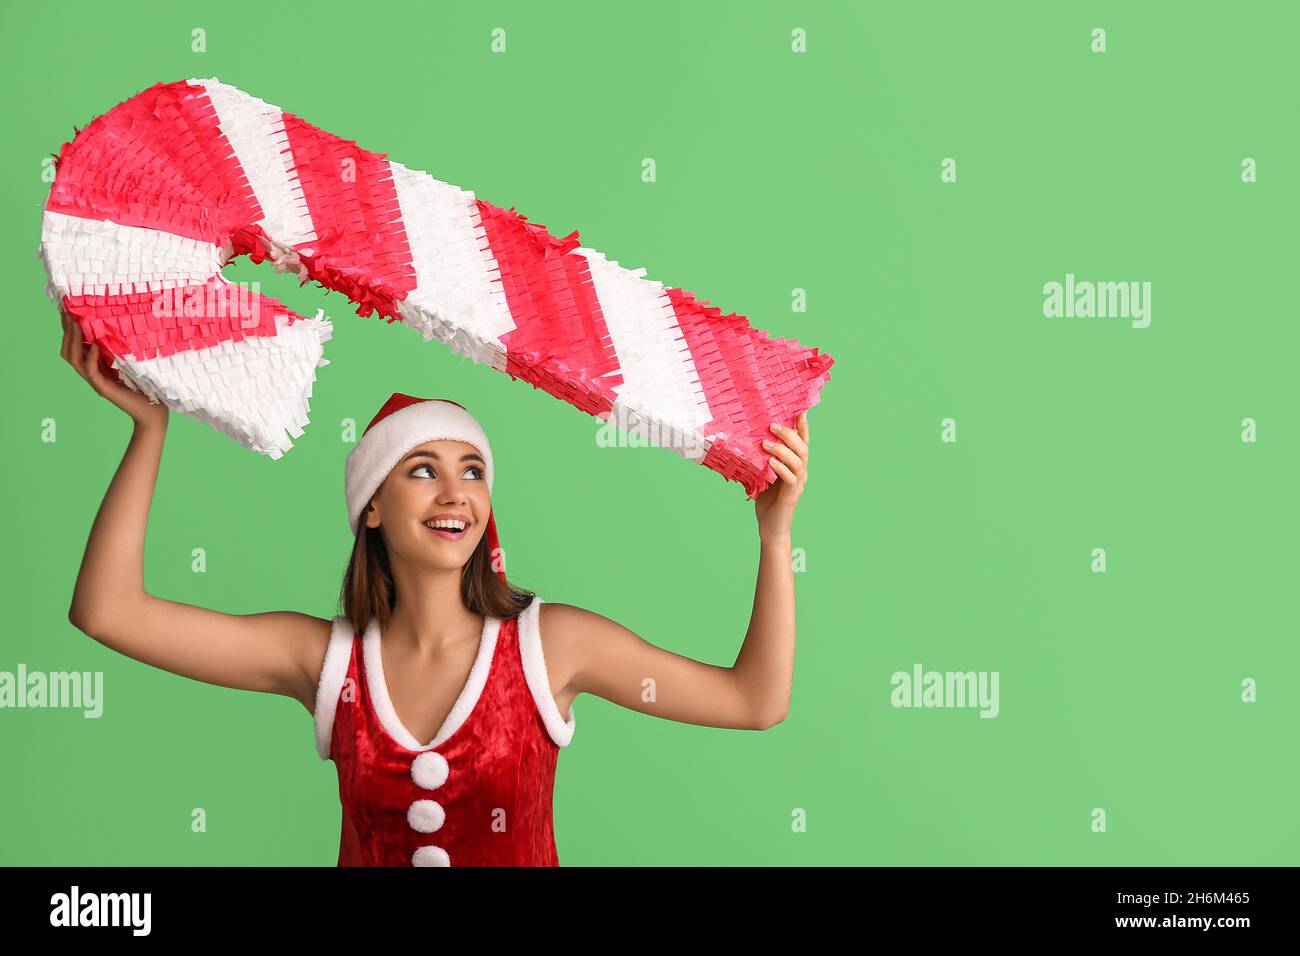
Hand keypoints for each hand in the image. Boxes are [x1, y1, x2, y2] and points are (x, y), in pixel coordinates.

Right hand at [60, 308, 166, 427]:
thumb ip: (121, 349)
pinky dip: (90, 358)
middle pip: (68, 351)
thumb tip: (120, 325)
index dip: (68, 330)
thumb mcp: (131, 362)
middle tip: (68, 313)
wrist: (153, 412)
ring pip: (74, 360)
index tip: (68, 310)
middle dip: (66, 332)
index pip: (74, 346)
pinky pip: (91, 372)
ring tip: (76, 324)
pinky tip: (94, 346)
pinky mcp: (105, 389)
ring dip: (74, 341)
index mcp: (96, 366)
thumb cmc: (146, 385)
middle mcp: (92, 373)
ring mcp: (96, 382)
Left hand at [754, 411, 809, 546]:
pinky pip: (790, 478)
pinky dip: (780, 468)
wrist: (771, 528)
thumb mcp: (762, 475)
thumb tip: (746, 439)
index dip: (802, 426)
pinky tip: (770, 462)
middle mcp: (800, 472)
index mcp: (795, 465)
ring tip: (766, 443)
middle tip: (772, 425)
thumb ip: (760, 459)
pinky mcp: (792, 495)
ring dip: (782, 449)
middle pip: (802, 447)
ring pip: (798, 461)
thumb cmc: (766, 500)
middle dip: (789, 434)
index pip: (802, 442)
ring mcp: (798, 483)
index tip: (799, 409)